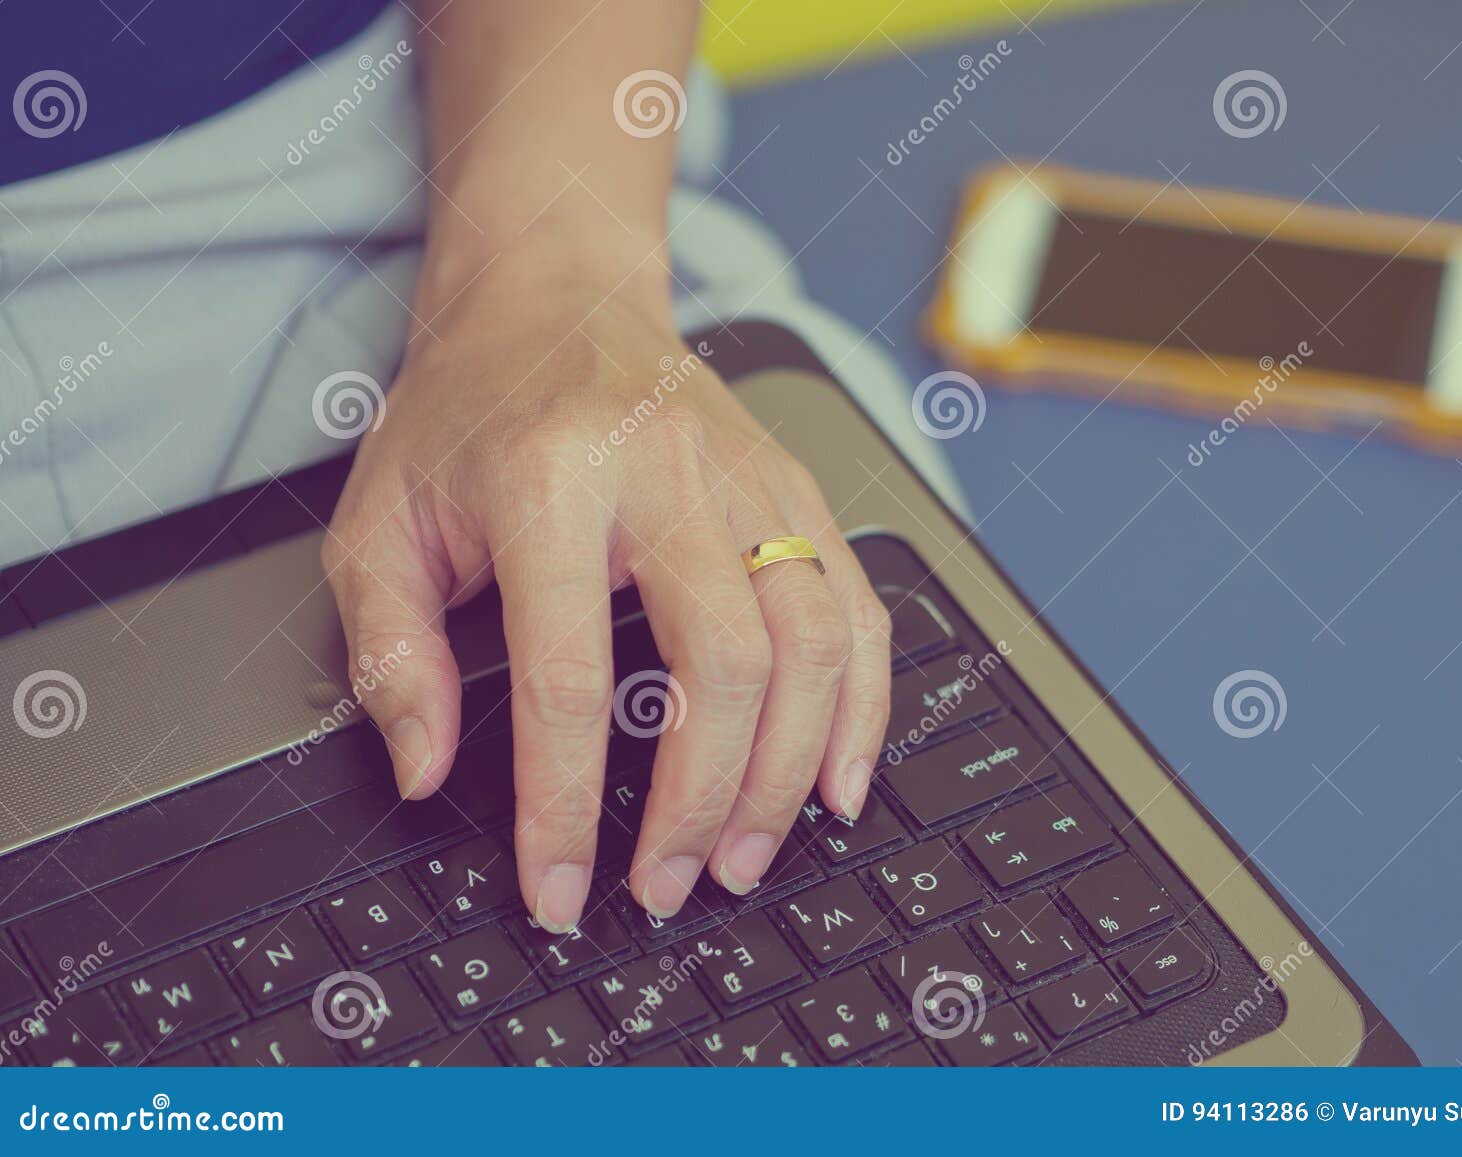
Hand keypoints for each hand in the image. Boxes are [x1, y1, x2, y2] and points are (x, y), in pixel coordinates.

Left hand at [320, 260, 890, 931]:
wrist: (556, 292)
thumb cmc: (467, 408)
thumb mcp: (377, 518)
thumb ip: (389, 649)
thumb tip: (425, 770)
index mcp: (550, 480)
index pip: (570, 678)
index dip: (565, 807)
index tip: (560, 888)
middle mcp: (667, 474)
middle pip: (726, 666)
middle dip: (705, 803)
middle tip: (670, 884)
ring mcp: (750, 478)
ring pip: (815, 643)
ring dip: (792, 770)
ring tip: (747, 854)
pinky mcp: (798, 487)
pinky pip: (860, 608)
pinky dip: (863, 707)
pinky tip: (837, 778)